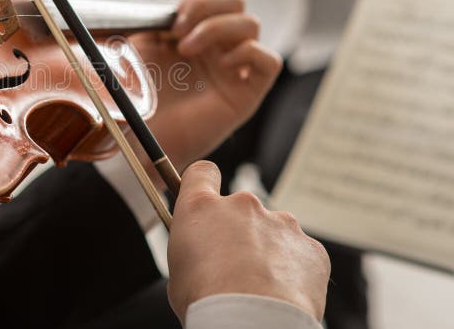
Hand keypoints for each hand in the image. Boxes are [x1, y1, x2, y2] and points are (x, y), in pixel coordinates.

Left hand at [129, 0, 281, 174]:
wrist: (135, 137)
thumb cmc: (136, 96)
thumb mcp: (140, 45)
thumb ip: (152, 11)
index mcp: (195, 33)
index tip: (170, 16)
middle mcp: (218, 47)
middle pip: (237, 2)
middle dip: (208, 7)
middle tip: (179, 29)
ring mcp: (233, 69)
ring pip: (251, 25)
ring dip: (218, 27)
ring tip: (188, 48)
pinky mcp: (246, 93)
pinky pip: (269, 61)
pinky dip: (247, 52)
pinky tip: (220, 64)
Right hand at [167, 161, 329, 323]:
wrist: (252, 322)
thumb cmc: (208, 302)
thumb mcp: (178, 269)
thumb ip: (193, 247)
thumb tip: (201, 254)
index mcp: (202, 208)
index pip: (203, 173)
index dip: (204, 185)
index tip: (206, 201)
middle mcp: (242, 206)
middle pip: (241, 209)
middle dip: (239, 231)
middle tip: (234, 266)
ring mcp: (280, 223)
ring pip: (272, 232)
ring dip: (267, 251)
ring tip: (260, 287)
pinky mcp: (310, 247)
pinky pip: (299, 254)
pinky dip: (292, 271)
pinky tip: (283, 294)